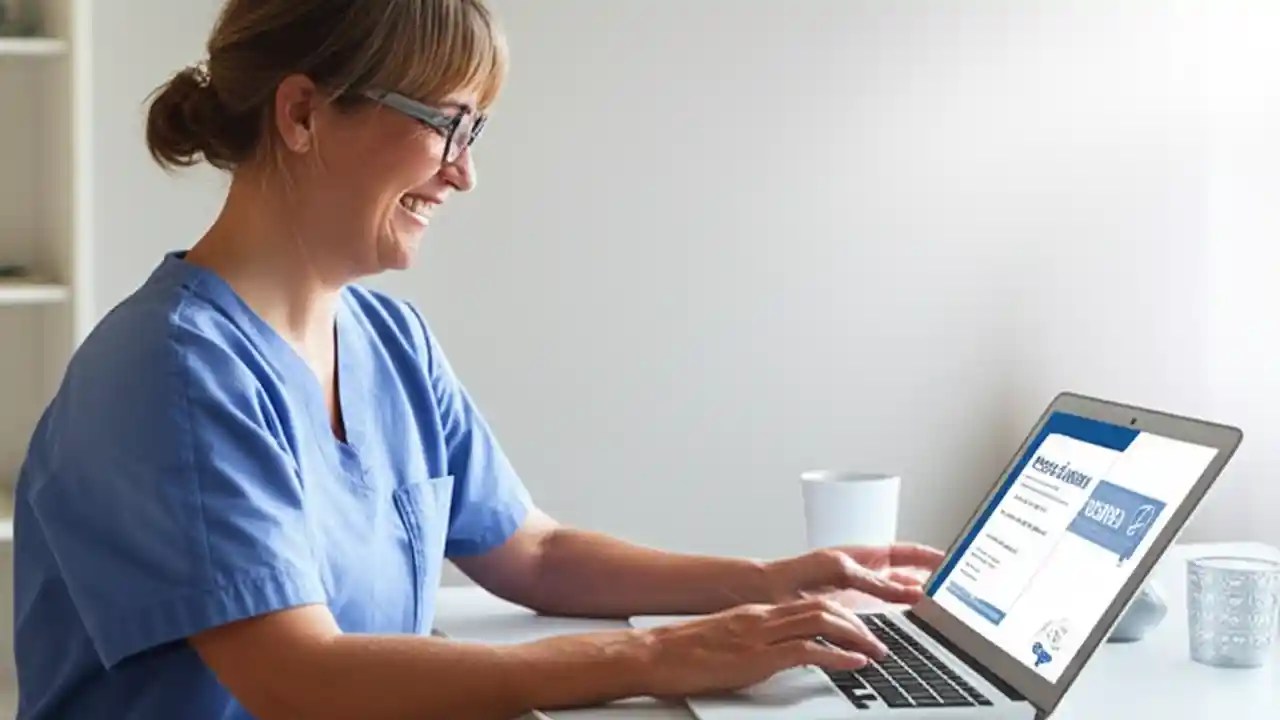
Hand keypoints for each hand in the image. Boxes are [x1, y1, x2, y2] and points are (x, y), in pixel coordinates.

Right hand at [637, 596, 889, 698]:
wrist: (655, 654)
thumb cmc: (683, 653)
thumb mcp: (727, 642)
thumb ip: (754, 643)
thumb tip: (777, 655)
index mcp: (757, 612)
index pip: (809, 604)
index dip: (842, 614)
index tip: (860, 627)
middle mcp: (763, 617)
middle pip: (823, 607)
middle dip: (856, 623)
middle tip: (877, 640)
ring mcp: (760, 634)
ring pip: (821, 621)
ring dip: (855, 635)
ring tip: (874, 651)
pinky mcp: (757, 657)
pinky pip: (807, 651)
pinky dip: (837, 656)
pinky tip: (854, 663)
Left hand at [766, 543, 946, 607]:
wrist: (773, 591)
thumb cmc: (799, 571)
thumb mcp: (843, 570)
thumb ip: (876, 582)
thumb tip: (910, 591)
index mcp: (864, 553)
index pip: (904, 552)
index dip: (927, 555)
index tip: (950, 559)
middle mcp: (865, 571)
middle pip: (905, 573)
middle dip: (927, 577)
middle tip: (951, 585)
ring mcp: (860, 591)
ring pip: (896, 593)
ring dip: (914, 597)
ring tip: (936, 603)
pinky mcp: (853, 609)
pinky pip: (883, 611)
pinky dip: (897, 614)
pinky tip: (906, 619)